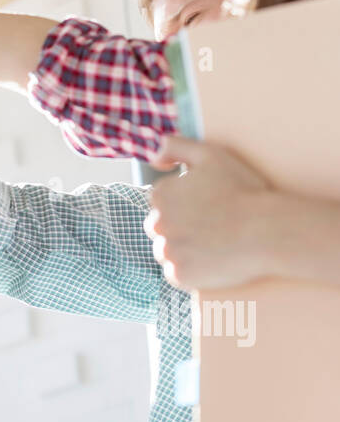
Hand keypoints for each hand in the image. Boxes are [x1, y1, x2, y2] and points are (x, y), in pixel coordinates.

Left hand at [145, 136, 271, 289]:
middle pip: (159, 227)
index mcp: (160, 195)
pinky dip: (190, 270)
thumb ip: (174, 146)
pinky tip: (212, 260)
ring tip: (213, 244)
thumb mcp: (210, 154)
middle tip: (211, 227)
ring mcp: (168, 252)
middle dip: (178, 227)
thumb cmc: (242, 190)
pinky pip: (177, 273)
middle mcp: (157, 223)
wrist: (267, 231)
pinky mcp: (179, 275)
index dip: (186, 203)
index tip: (208, 206)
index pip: (162, 201)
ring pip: (166, 251)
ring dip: (183, 249)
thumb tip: (153, 157)